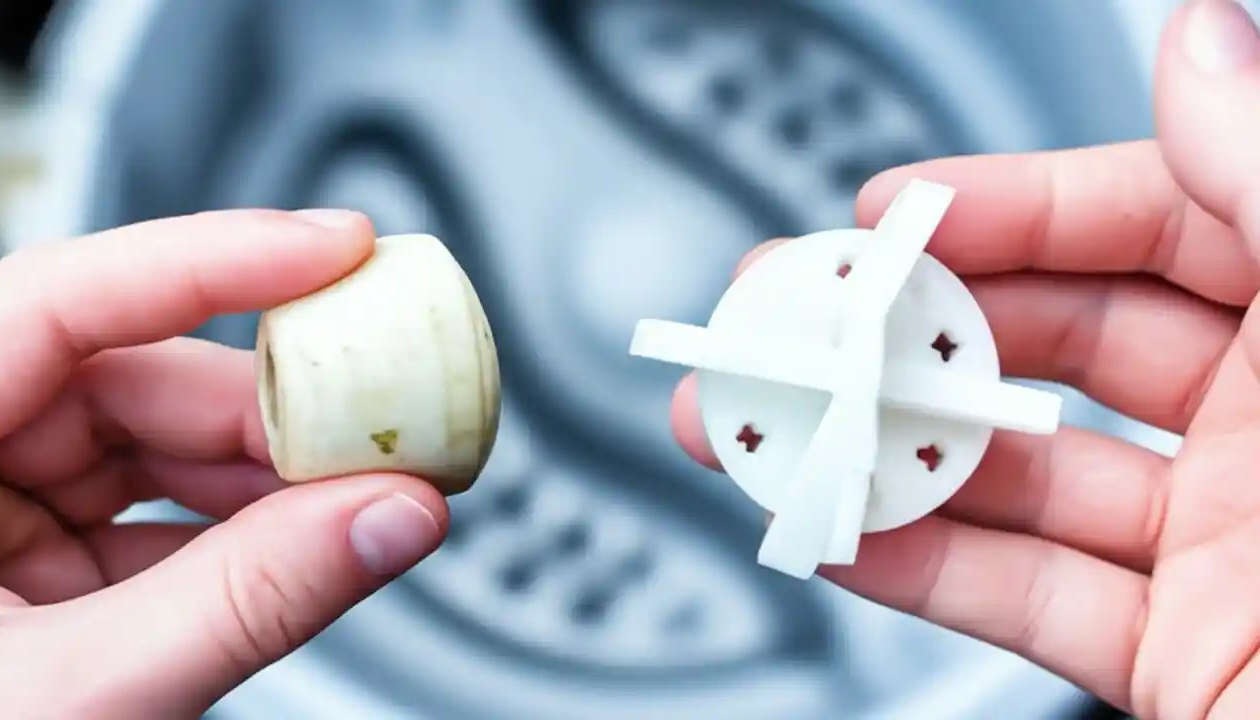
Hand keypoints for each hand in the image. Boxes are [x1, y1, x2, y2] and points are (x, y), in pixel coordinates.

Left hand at [0, 208, 447, 717]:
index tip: (336, 249)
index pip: (59, 300)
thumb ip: (248, 601)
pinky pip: (148, 515)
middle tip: (384, 430)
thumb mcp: (77, 699)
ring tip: (357, 500)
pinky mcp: (25, 568)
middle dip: (270, 411)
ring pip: (151, 449)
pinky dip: (232, 531)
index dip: (214, 260)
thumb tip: (392, 514)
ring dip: (265, 477)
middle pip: (128, 377)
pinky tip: (295, 546)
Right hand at [672, 2, 1259, 716]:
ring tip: (771, 429)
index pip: (1154, 222)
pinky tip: (842, 532)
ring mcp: (1228, 552)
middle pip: (1054, 350)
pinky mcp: (1186, 661)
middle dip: (903, 331)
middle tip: (795, 321)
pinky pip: (1033, 601)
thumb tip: (1207, 43)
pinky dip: (925, 571)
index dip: (1014, 207)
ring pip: (1021, 479)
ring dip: (880, 453)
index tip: (897, 214)